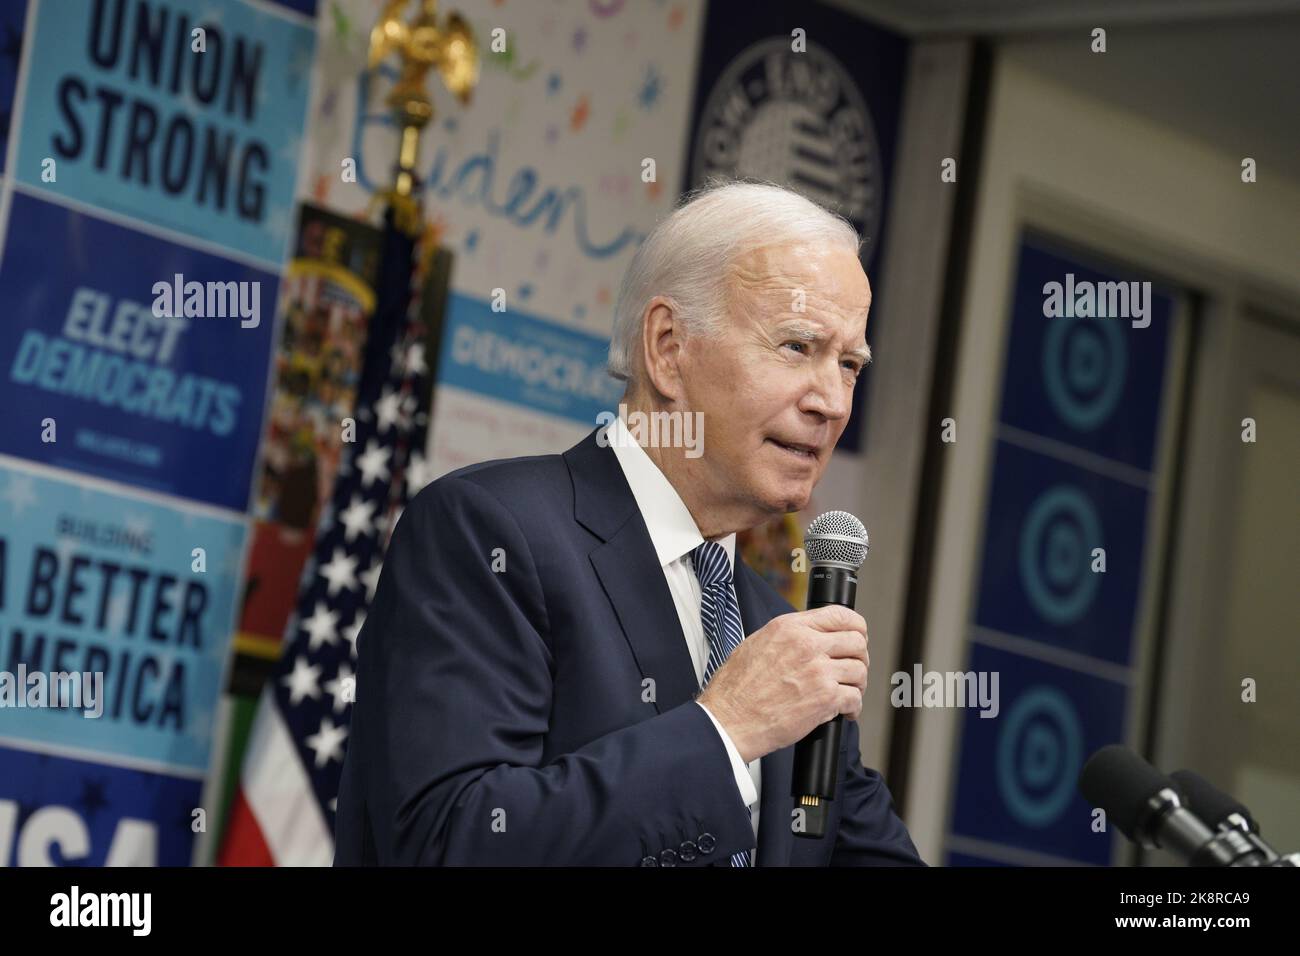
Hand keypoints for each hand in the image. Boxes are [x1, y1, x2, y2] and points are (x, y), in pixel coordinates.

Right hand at [697, 604, 868, 763]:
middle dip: (859, 657)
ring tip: (848, 692)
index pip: (840, 615)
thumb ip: (787, 635)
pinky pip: (855, 698)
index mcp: (790, 627)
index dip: (856, 627)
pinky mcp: (825, 699)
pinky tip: (844, 711)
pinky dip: (854, 707)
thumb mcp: (756, 643)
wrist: (730, 720)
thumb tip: (807, 636)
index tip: (857, 636)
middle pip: (856, 641)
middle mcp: (807, 645)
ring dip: (857, 684)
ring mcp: (819, 671)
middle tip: (853, 669)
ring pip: (860, 670)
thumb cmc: (736, 688)